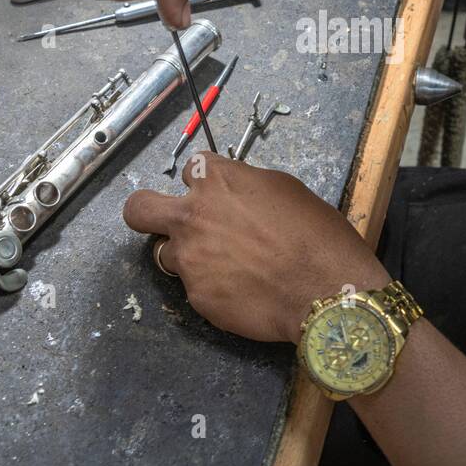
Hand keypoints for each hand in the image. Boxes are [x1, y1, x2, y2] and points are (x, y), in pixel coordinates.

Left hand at [124, 153, 390, 342]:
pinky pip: (195, 287)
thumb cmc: (317, 235)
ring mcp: (189, 258)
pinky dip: (214, 288)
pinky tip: (244, 291)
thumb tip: (236, 196)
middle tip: (172, 224)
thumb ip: (247, 187)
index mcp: (217, 181)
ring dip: (190, 256)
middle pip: (139, 208)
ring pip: (168, 253)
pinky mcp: (196, 295)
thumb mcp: (286, 190)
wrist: (326, 291)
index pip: (191, 170)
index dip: (205, 183)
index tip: (218, 194)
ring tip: (227, 267)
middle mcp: (192, 215)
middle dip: (148, 212)